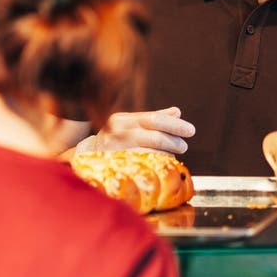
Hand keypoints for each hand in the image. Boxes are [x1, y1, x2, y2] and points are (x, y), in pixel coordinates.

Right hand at [75, 107, 194, 154]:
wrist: (86, 156)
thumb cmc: (114, 139)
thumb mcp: (130, 125)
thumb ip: (153, 119)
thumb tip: (177, 112)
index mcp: (124, 119)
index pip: (153, 119)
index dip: (174, 125)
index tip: (190, 130)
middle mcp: (117, 131)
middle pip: (152, 134)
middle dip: (172, 140)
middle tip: (183, 146)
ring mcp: (115, 149)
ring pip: (148, 150)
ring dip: (165, 153)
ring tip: (173, 155)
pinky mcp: (114, 164)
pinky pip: (140, 165)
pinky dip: (154, 164)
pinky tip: (161, 164)